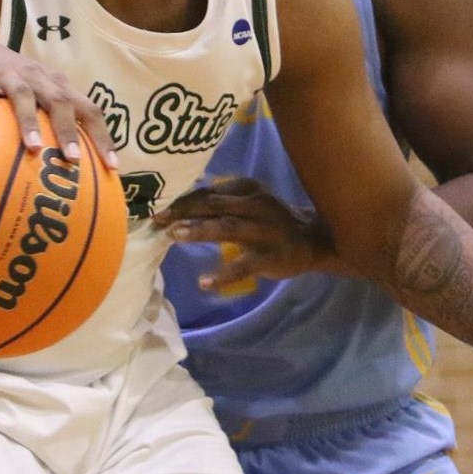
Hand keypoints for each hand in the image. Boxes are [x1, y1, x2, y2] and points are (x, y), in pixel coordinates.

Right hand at [0, 30, 116, 166]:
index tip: (111, 166)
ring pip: (23, 94)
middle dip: (69, 130)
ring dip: (30, 121)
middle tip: (73, 160)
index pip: (88, 109)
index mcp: (56, 85)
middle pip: (60, 100)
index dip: (102, 136)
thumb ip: (49, 127)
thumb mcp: (34, 98)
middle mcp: (37, 77)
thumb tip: (71, 174)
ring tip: (34, 148)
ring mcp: (7, 73)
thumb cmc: (8, 85)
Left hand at [155, 176, 336, 287]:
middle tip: (159, 219)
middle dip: (186, 211)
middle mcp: (256, 206)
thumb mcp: (250, 201)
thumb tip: (182, 198)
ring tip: (174, 236)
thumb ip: (221, 199)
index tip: (157, 206)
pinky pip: (245, 266)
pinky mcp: (272, 257)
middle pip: (215, 205)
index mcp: (248, 190)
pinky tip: (205, 283)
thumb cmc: (273, 220)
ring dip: (200, 231)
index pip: (210, 191)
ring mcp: (265, 231)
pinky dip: (224, 275)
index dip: (183, 198)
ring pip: (228, 228)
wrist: (314, 240)